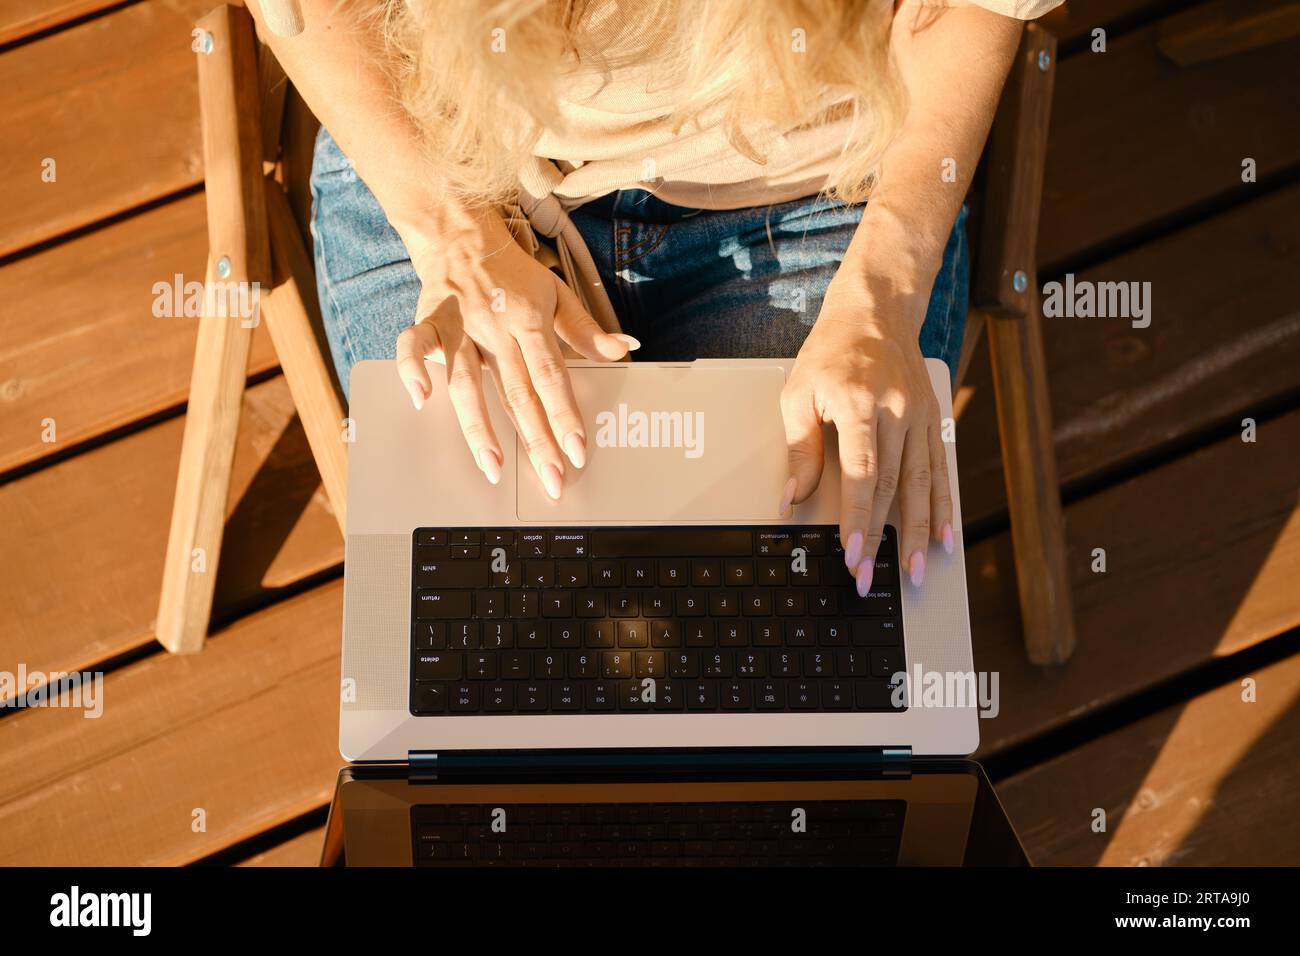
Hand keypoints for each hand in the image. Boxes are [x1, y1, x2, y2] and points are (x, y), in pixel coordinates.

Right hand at [395, 222, 637, 497]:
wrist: (462, 233)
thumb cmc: (514, 273)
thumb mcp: (557, 294)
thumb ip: (587, 329)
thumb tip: (626, 348)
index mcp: (530, 320)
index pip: (552, 376)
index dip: (565, 414)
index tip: (576, 451)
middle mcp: (495, 327)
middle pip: (516, 391)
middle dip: (535, 439)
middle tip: (550, 480)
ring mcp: (459, 326)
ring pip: (467, 383)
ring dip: (479, 427)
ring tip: (494, 468)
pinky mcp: (428, 321)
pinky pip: (414, 347)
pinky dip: (413, 370)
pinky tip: (419, 400)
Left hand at [780, 278, 953, 594]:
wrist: (876, 311)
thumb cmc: (830, 352)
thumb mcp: (798, 393)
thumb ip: (800, 449)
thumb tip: (791, 499)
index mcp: (858, 402)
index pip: (861, 472)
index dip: (857, 518)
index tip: (852, 553)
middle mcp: (897, 411)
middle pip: (892, 486)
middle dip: (882, 538)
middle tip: (871, 578)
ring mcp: (922, 416)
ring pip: (923, 484)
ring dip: (919, 533)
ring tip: (915, 571)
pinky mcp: (935, 419)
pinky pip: (940, 470)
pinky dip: (943, 506)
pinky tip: (944, 537)